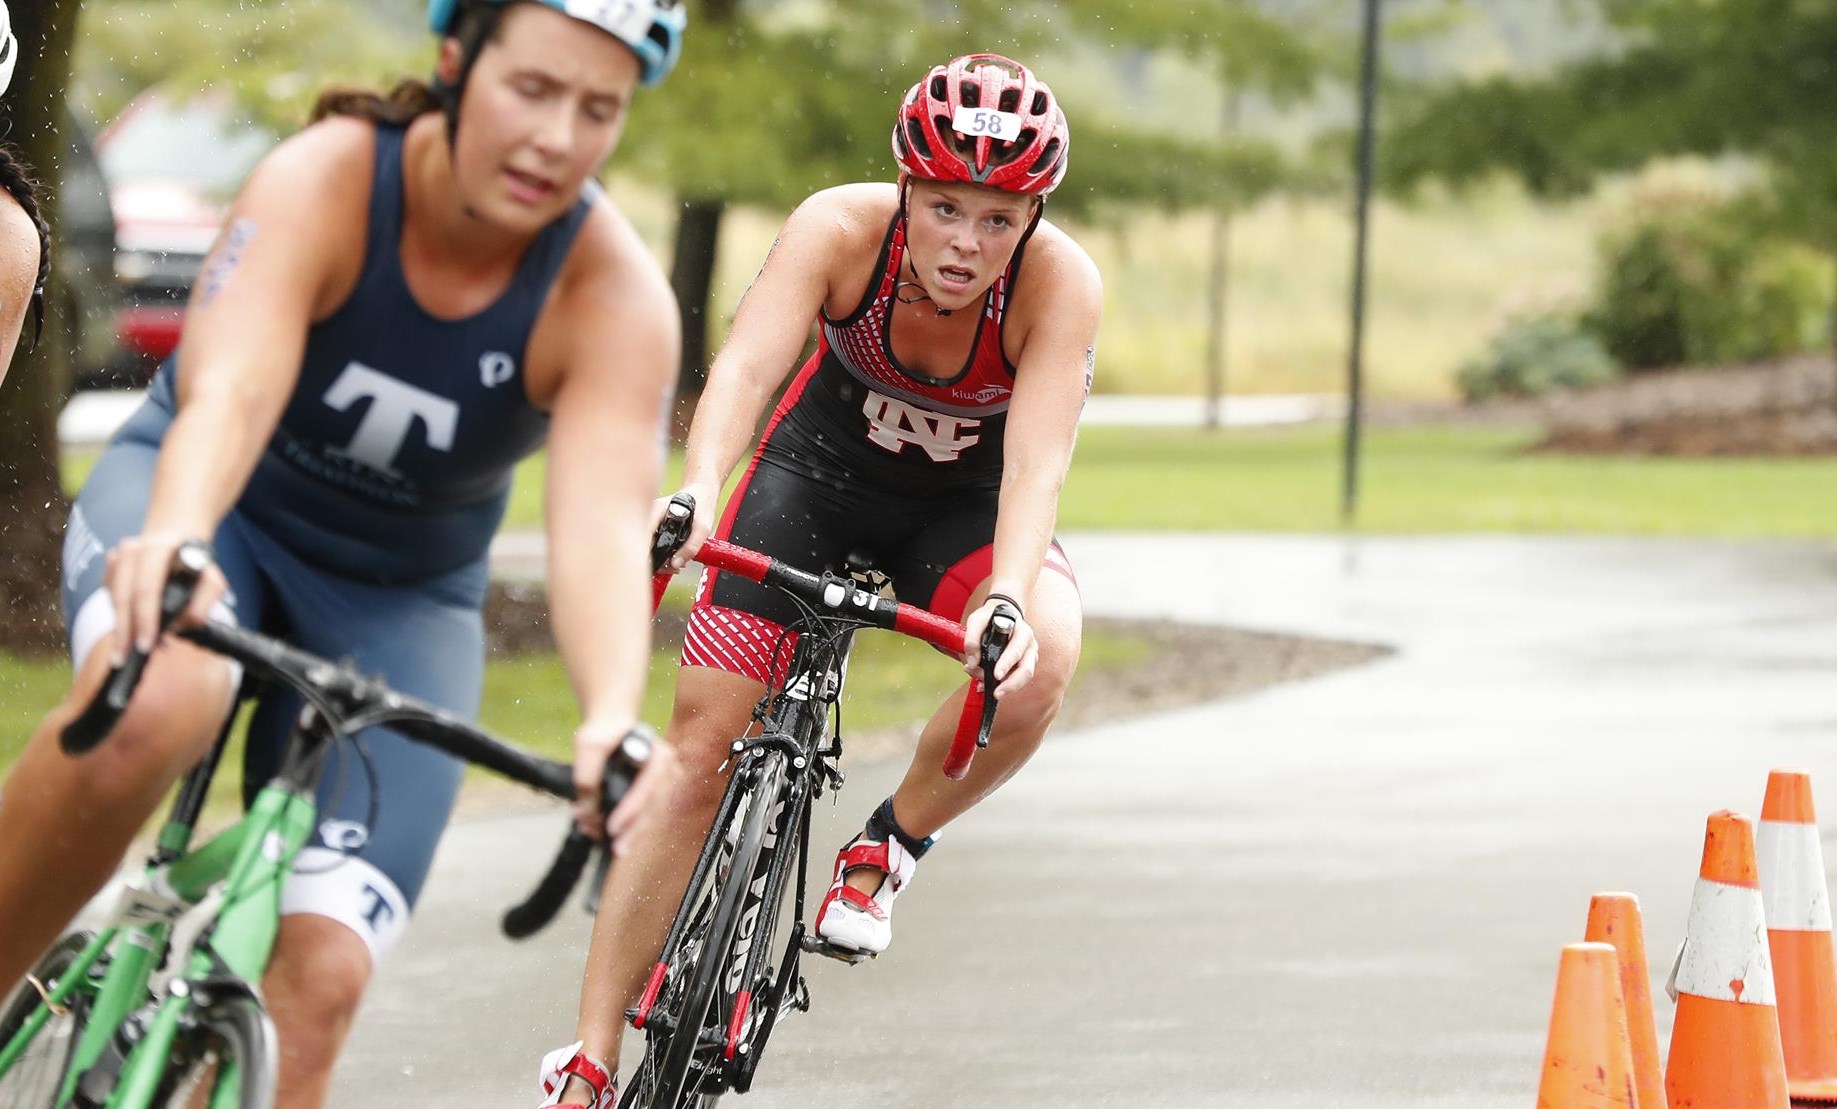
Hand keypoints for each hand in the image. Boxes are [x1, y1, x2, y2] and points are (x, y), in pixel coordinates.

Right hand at [103, 532, 226, 664]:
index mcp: (161, 549)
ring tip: (124, 651)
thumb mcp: (211, 582)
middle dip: (125, 631)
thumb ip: (203, 604)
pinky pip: (111, 596)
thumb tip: (185, 623)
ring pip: (114, 599)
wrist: (176, 540)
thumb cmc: (196, 566)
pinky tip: (130, 626)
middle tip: (124, 657)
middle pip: (124, 596)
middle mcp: (135, 548)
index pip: (147, 588)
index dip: (145, 619)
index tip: (145, 645)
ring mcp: (119, 556)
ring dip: (120, 627)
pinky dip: (120, 615)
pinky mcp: (110, 565)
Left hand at [572, 719, 679, 851]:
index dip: (632, 810)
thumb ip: (587, 778)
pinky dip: (632, 828)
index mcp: (657, 754)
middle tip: (616, 849)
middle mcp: (668, 769)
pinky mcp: (659, 794)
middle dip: (633, 831)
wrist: (614, 727)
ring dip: (631, 833)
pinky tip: (613, 836)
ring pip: (654, 816)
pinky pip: (649, 816)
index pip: (648, 787)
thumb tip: (587, 814)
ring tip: (607, 843)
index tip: (612, 828)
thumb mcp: (588, 747)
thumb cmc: (604, 733)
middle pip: (655, 807)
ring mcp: (667, 782)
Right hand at [650, 482, 719, 571]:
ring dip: (659, 559)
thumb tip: (676, 564)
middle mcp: (648, 514)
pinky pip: (650, 543)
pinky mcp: (652, 526)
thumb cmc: (701, 503)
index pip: (642, 537)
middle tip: (674, 567)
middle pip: (641, 545)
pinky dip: (660, 554)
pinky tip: (673, 558)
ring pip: (644, 546)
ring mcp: (648, 520)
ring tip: (677, 564)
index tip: (662, 565)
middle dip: (657, 561)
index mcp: (656, 511)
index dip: (647, 555)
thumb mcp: (702, 527)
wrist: (700, 492)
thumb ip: (691, 546)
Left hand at [961, 594, 1037, 699]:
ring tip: (982, 687)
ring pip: (1023, 678)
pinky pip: (1015, 680)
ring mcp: (1029, 657)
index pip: (1017, 650)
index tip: (996, 675)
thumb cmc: (991, 617)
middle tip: (996, 693)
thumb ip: (971, 639)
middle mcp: (1030, 645)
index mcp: (1022, 631)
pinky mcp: (1024, 666)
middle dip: (1011, 684)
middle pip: (1027, 670)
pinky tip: (983, 685)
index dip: (1007, 663)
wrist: (1001, 615)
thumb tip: (972, 663)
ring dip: (1005, 687)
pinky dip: (1000, 685)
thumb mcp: (977, 620)